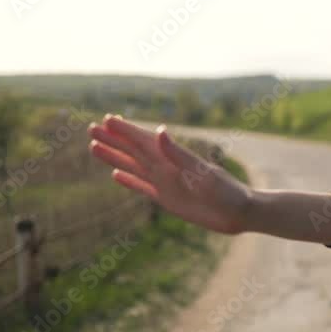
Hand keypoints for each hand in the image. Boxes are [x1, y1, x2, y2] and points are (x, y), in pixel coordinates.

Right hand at [87, 115, 253, 233]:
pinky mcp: (168, 199)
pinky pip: (143, 187)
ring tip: (93, 147)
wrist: (240, 212)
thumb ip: (179, 154)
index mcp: (173, 159)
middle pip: (133, 150)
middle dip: (113, 139)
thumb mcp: (202, 172)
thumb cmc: (226, 191)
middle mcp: (166, 168)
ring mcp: (166, 183)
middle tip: (90, 127)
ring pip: (133, 166)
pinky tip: (116, 174)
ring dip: (115, 156)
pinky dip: (129, 181)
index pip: (143, 141)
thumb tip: (159, 132)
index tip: (107, 119)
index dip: (125, 130)